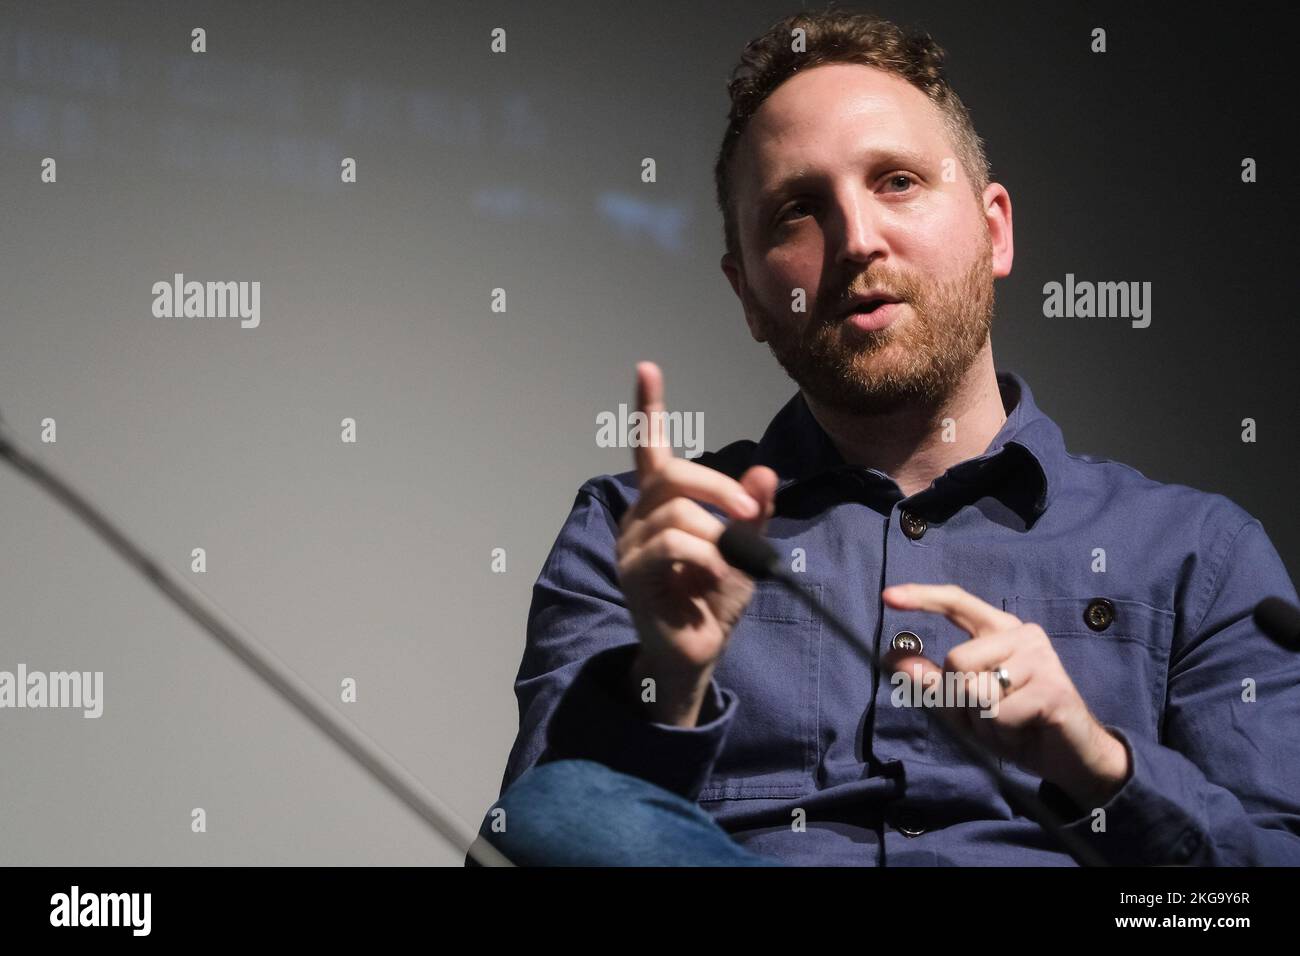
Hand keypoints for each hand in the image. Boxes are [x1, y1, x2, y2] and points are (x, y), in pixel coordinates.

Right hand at [615, 362, 776, 717]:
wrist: (697, 652)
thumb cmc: (715, 599)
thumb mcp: (746, 550)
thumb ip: (754, 513)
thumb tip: (766, 471)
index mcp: (661, 505)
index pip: (649, 450)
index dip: (648, 410)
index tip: (647, 368)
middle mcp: (638, 518)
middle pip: (672, 474)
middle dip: (718, 486)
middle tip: (751, 510)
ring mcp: (630, 545)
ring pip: (676, 513)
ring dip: (716, 534)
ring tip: (729, 564)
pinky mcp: (632, 573)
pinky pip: (671, 545)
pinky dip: (705, 558)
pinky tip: (714, 579)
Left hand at [881, 583, 1130, 809]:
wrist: (1068, 758)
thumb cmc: (1014, 726)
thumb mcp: (963, 706)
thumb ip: (930, 681)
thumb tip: (890, 657)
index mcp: (998, 631)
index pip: (958, 602)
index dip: (923, 598)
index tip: (887, 597)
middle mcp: (1021, 635)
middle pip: (956, 661)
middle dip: (960, 703)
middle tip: (990, 719)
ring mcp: (1040, 657)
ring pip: (975, 689)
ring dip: (982, 722)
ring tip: (1008, 726)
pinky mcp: (1052, 687)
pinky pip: (999, 714)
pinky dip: (1002, 734)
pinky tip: (1024, 732)